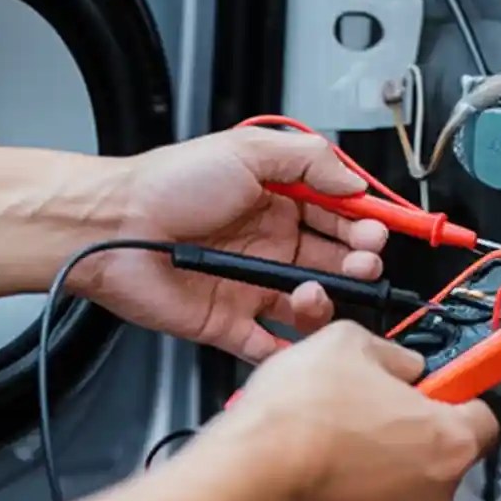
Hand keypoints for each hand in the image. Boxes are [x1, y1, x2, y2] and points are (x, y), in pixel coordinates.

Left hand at [77, 127, 388, 361]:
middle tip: (364, 259)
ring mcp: (251, 284)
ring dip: (326, 299)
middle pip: (333, 260)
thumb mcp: (246, 151)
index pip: (338, 214)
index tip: (386, 228)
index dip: (365, 222)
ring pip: (310, 303)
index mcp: (276, 201)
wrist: (115, 227)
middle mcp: (268, 243)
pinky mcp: (229, 323)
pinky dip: (290, 349)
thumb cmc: (167, 184)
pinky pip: (270, 345)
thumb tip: (354, 180)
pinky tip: (303, 339)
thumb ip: (308, 160)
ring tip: (316, 288)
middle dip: (358, 262)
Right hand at [198, 321, 498, 500]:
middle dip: (408, 436)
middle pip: (440, 458)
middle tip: (362, 413)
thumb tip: (403, 365)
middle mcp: (437, 496)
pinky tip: (317, 481)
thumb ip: (392, 354)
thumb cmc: (299, 413)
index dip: (452, 397)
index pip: (483, 417)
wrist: (246, 479)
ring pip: (402, 494)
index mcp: (450, 440)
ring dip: (378, 473)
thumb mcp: (346, 342)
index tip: (425, 390)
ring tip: (330, 447)